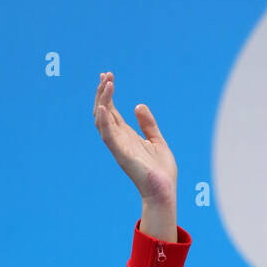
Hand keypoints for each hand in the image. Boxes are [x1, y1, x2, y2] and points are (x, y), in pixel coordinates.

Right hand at [93, 71, 177, 201]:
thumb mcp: (157, 141)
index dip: (108, 93)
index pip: (111, 110)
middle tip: (106, 75)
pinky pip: (108, 136)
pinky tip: (103, 107)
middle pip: (104, 112)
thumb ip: (148, 124)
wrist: (165, 191)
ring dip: (102, 101)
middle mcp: (119, 139)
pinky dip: (103, 122)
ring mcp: (119, 146)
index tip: (108, 76)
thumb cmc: (161, 171)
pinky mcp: (122, 155)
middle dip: (102, 93)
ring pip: (103, 120)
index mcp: (126, 136)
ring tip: (106, 84)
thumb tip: (138, 105)